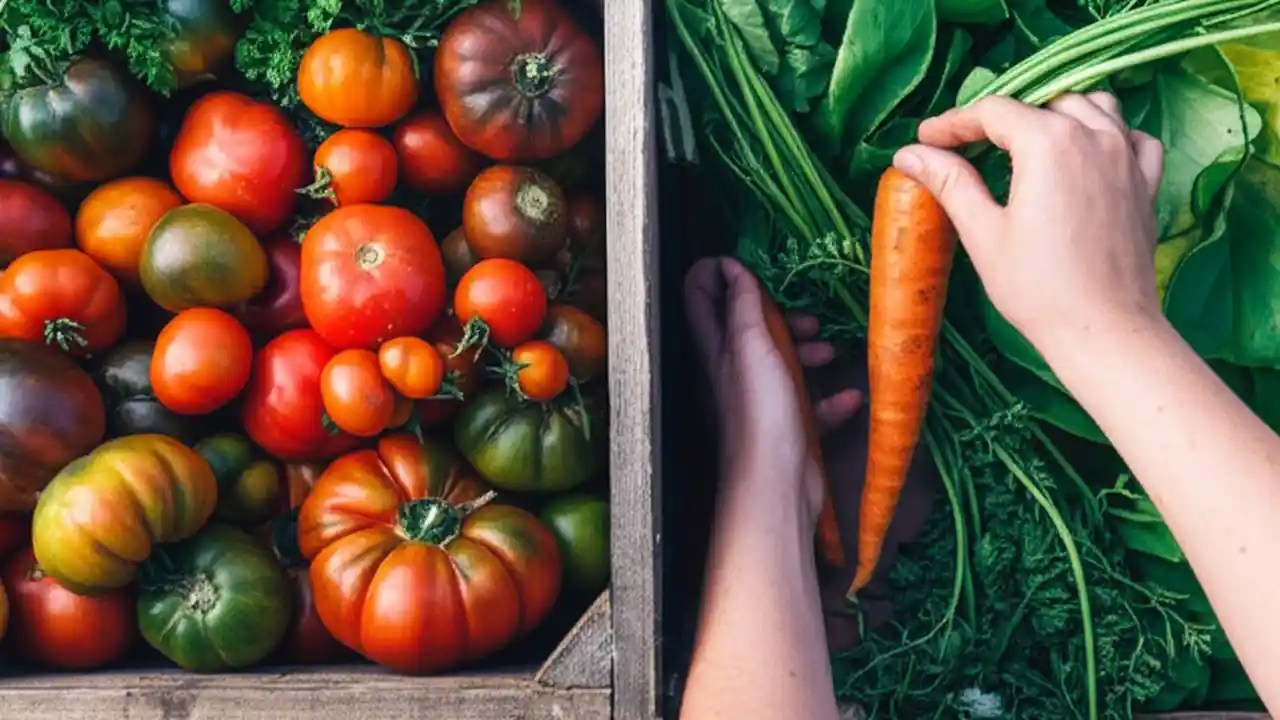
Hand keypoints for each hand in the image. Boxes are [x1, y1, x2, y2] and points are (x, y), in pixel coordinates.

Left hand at [683, 257, 861, 521]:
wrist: (777, 484)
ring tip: (832, 352)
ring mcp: (759, 401)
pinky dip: (829, 400)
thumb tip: (730, 266)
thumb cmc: (760, 410)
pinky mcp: (785, 428)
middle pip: (748, 329)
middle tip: (808, 319)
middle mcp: (732, 371)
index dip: (715, 274)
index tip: (745, 261)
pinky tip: (850, 398)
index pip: (699, 298)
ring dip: (809, 354)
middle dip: (780, 316)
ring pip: (782, 363)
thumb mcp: (751, 346)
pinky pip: (809, 405)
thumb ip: (741, 306)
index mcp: (716, 349)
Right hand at [892, 92, 1165, 356]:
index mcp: (1049, 143)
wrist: (1104, 330)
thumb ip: (950, 182)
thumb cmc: (1038, 288)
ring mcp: (1127, 156)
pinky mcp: (1145, 182)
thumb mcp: (983, 233)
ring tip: (1028, 140)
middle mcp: (1094, 135)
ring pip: (1092, 106)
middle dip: (1000, 118)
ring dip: (1056, 113)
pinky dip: (1109, 133)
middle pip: (1040, 103)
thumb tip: (909, 154)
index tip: (926, 140)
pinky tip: (1089, 153)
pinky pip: (1132, 137)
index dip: (954, 122)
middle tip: (966, 147)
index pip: (993, 112)